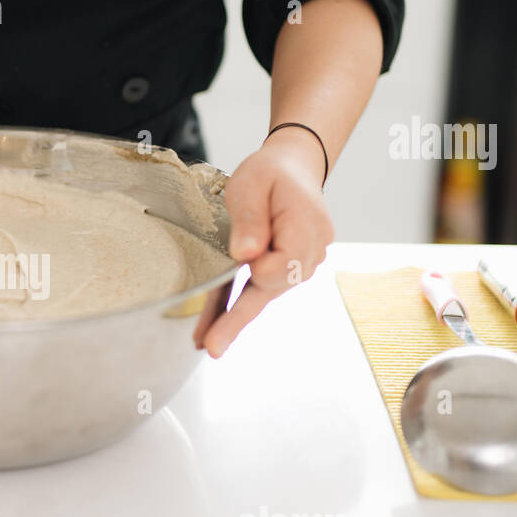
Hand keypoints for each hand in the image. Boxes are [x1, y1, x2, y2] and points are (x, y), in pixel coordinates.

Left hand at [201, 127, 333, 356]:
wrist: (292, 170)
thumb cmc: (271, 174)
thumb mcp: (252, 183)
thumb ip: (249, 218)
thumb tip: (246, 254)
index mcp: (305, 228)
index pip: (282, 265)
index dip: (259, 267)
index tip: (242, 259)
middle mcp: (308, 253)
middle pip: (271, 289)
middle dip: (239, 318)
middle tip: (213, 346)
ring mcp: (298, 265)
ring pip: (261, 296)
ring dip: (234, 319)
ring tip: (208, 343)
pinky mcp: (282, 271)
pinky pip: (255, 292)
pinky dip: (233, 310)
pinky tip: (212, 333)